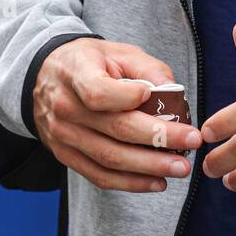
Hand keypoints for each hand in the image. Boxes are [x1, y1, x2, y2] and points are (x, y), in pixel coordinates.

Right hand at [33, 38, 201, 191]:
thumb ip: (147, 69)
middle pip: (114, 129)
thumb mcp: (116, 51)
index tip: (152, 95)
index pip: (98, 92)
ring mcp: (63, 135)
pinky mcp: (66, 156)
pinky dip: (130, 183)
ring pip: (109, 158)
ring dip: (148, 167)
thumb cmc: (89, 62)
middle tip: (191, 143)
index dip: (126, 97)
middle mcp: (65, 107)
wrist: (45, 76)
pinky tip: (156, 182)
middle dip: (158, 139)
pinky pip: (99, 175)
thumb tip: (174, 94)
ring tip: (180, 168)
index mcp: (76, 72)